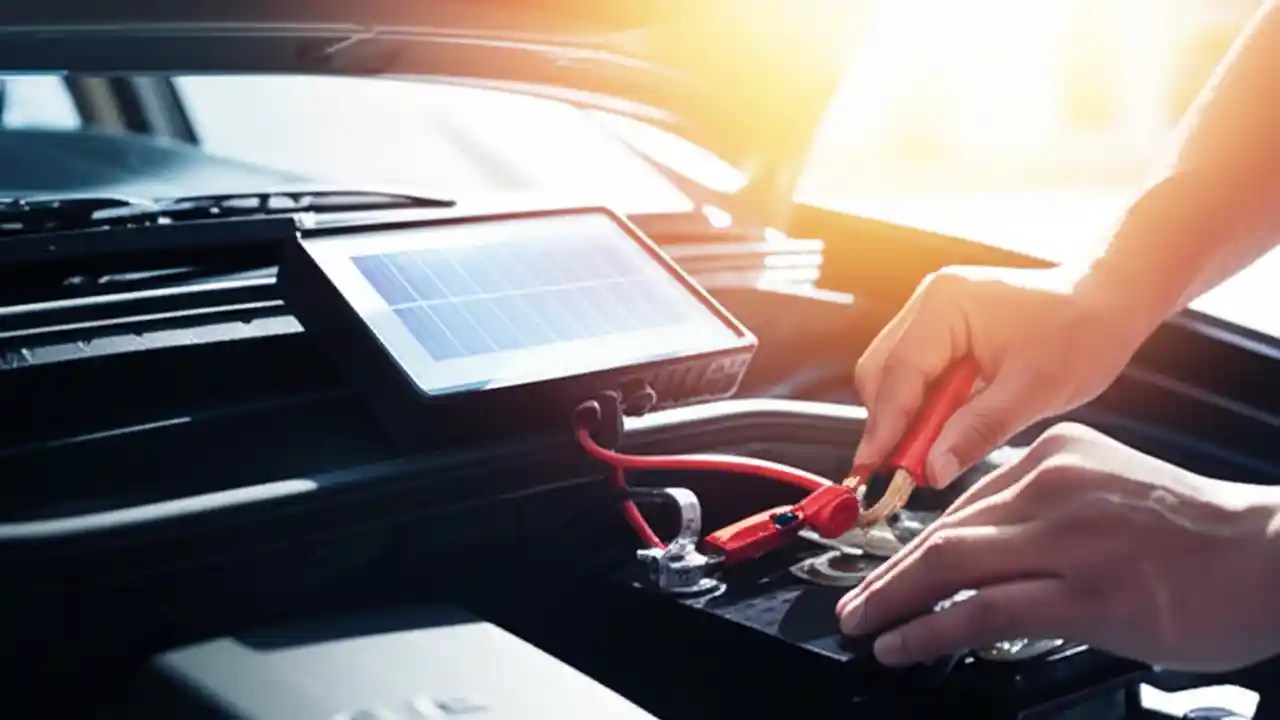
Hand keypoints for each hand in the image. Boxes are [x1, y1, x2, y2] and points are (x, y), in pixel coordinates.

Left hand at [836, 423, 1279, 672]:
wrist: (1275, 556)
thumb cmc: (1200, 533)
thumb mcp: (1110, 490)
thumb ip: (1047, 508)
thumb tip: (987, 551)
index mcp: (1057, 456)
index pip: (964, 503)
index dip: (916, 543)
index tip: (889, 568)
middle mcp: (1053, 487)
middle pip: (945, 531)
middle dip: (889, 572)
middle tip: (854, 600)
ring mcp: (1067, 539)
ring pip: (952, 565)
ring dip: (894, 599)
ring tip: (863, 623)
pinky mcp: (1086, 593)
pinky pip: (984, 609)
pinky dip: (930, 628)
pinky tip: (903, 644)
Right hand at [852, 265, 1153, 487]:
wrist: (1108, 301)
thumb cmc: (1081, 334)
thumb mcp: (1034, 391)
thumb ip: (978, 430)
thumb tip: (933, 470)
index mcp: (945, 305)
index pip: (897, 374)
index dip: (884, 427)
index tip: (873, 470)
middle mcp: (929, 302)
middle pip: (881, 372)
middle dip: (889, 424)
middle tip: (901, 472)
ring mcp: (932, 312)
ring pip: (892, 374)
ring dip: (905, 417)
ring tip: (926, 456)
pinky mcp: (941, 327)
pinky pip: (914, 371)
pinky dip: (921, 405)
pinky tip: (941, 430)